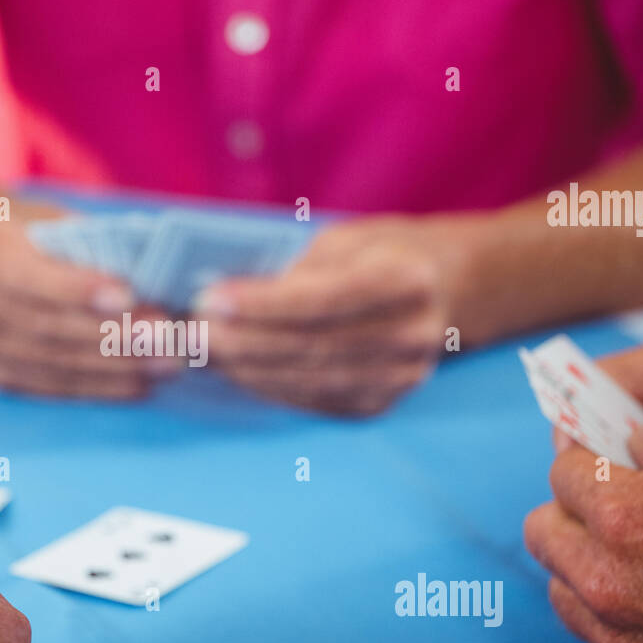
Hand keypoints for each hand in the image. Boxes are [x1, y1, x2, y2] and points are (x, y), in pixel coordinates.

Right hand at [0, 203, 180, 397]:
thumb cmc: (32, 232)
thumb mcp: (53, 220)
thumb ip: (89, 246)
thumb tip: (153, 279)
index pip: (24, 274)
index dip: (75, 289)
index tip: (128, 296)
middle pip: (43, 326)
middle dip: (111, 334)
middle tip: (164, 336)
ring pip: (52, 362)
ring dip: (115, 366)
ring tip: (164, 361)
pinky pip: (52, 387)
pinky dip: (100, 387)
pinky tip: (140, 383)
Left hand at [189, 219, 454, 414]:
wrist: (453, 290)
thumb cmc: (387, 252)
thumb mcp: (349, 239)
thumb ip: (299, 268)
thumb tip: (231, 298)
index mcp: (407, 279)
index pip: (323, 298)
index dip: (262, 304)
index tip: (210, 299)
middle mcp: (412, 334)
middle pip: (310, 345)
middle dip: (241, 341)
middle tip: (190, 332)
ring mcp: (400, 377)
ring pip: (306, 379)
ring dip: (245, 368)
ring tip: (201, 352)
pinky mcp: (381, 404)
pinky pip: (313, 400)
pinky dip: (268, 386)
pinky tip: (234, 370)